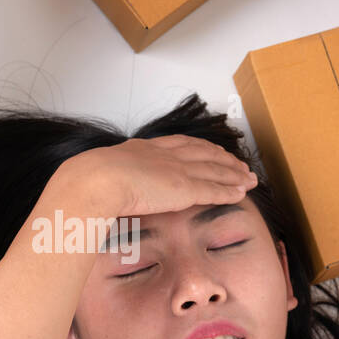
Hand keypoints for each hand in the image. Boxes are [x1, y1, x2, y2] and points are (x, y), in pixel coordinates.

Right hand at [64, 135, 256, 218]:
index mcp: (145, 149)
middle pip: (204, 154)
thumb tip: (98, 183)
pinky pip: (214, 190)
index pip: (180, 144)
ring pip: (215, 171)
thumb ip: (108, 175)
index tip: (212, 150)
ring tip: (249, 178)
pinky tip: (242, 193)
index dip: (200, 147)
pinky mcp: (185, 189)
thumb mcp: (99, 171)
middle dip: (224, 159)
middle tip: (240, 164)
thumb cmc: (89, 180)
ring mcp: (177, 171)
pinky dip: (230, 191)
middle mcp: (165, 155)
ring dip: (234, 175)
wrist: (96, 181)